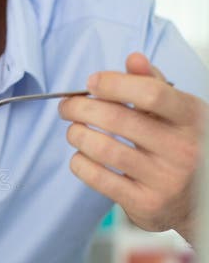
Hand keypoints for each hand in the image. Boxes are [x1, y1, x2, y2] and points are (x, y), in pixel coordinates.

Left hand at [58, 52, 206, 243]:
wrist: (198, 199)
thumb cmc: (180, 146)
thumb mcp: (178, 112)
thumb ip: (154, 84)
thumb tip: (133, 59)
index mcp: (191, 118)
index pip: (151, 93)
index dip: (114, 84)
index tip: (92, 83)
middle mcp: (182, 148)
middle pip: (120, 120)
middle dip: (82, 108)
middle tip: (68, 106)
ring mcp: (165, 178)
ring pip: (106, 150)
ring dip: (78, 135)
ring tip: (73, 130)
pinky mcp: (146, 203)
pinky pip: (100, 179)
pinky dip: (81, 163)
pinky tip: (80, 155)